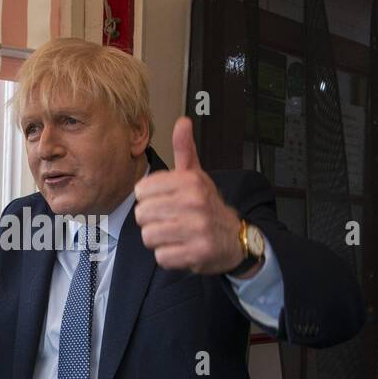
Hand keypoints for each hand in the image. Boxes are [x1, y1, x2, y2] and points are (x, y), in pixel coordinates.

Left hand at [134, 116, 248, 274]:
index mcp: (190, 181)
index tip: (162, 201)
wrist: (235, 238)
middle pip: (142, 214)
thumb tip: (183, 121)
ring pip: (149, 236)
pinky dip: (168, 256)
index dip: (148, 198)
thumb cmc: (207, 205)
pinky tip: (181, 247)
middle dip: (151, 220)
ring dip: (158, 239)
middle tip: (168, 220)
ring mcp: (197, 229)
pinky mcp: (197, 253)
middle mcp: (195, 203)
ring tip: (173, 234)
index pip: (142, 189)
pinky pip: (162, 256)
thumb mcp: (197, 175)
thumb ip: (185, 150)